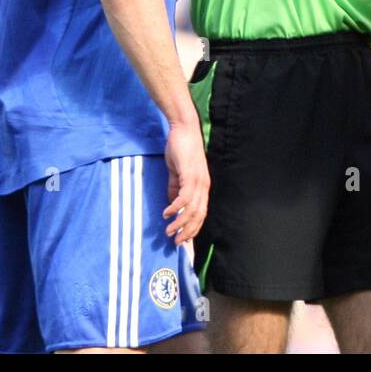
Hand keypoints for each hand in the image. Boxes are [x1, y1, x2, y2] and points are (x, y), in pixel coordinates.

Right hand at [163, 121, 208, 245]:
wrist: (183, 129)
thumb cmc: (180, 149)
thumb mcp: (177, 172)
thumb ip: (175, 188)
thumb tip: (172, 204)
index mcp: (202, 186)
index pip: (201, 213)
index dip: (193, 228)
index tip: (184, 240)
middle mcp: (203, 186)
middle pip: (199, 215)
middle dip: (188, 231)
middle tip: (176, 242)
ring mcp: (198, 181)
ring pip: (192, 209)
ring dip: (180, 223)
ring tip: (169, 231)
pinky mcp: (190, 175)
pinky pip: (184, 197)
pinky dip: (175, 207)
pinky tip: (166, 213)